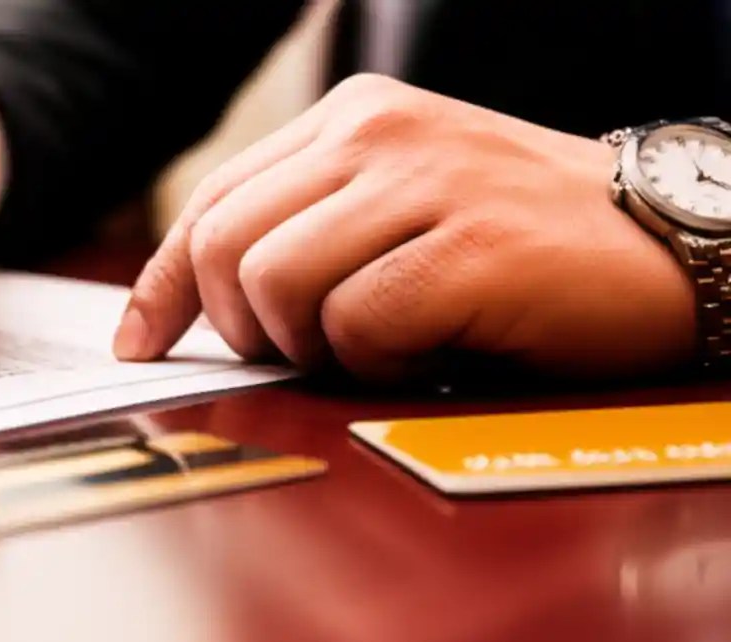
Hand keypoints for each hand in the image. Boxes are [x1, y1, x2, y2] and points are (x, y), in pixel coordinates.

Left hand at [114, 74, 696, 381]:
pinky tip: (427, 347)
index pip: (212, 203)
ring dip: (311, 344)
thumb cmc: (517, 241)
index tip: (141, 341)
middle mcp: (378, 131)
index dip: (164, 284)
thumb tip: (193, 307)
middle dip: (238, 324)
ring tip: (378, 342)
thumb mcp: (395, 205)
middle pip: (224, 246)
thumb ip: (302, 230)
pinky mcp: (468, 247)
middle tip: (298, 351)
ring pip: (274, 285)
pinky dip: (376, 362)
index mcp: (349, 116)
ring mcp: (425, 182)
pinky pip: (356, 327)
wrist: (662, 242)